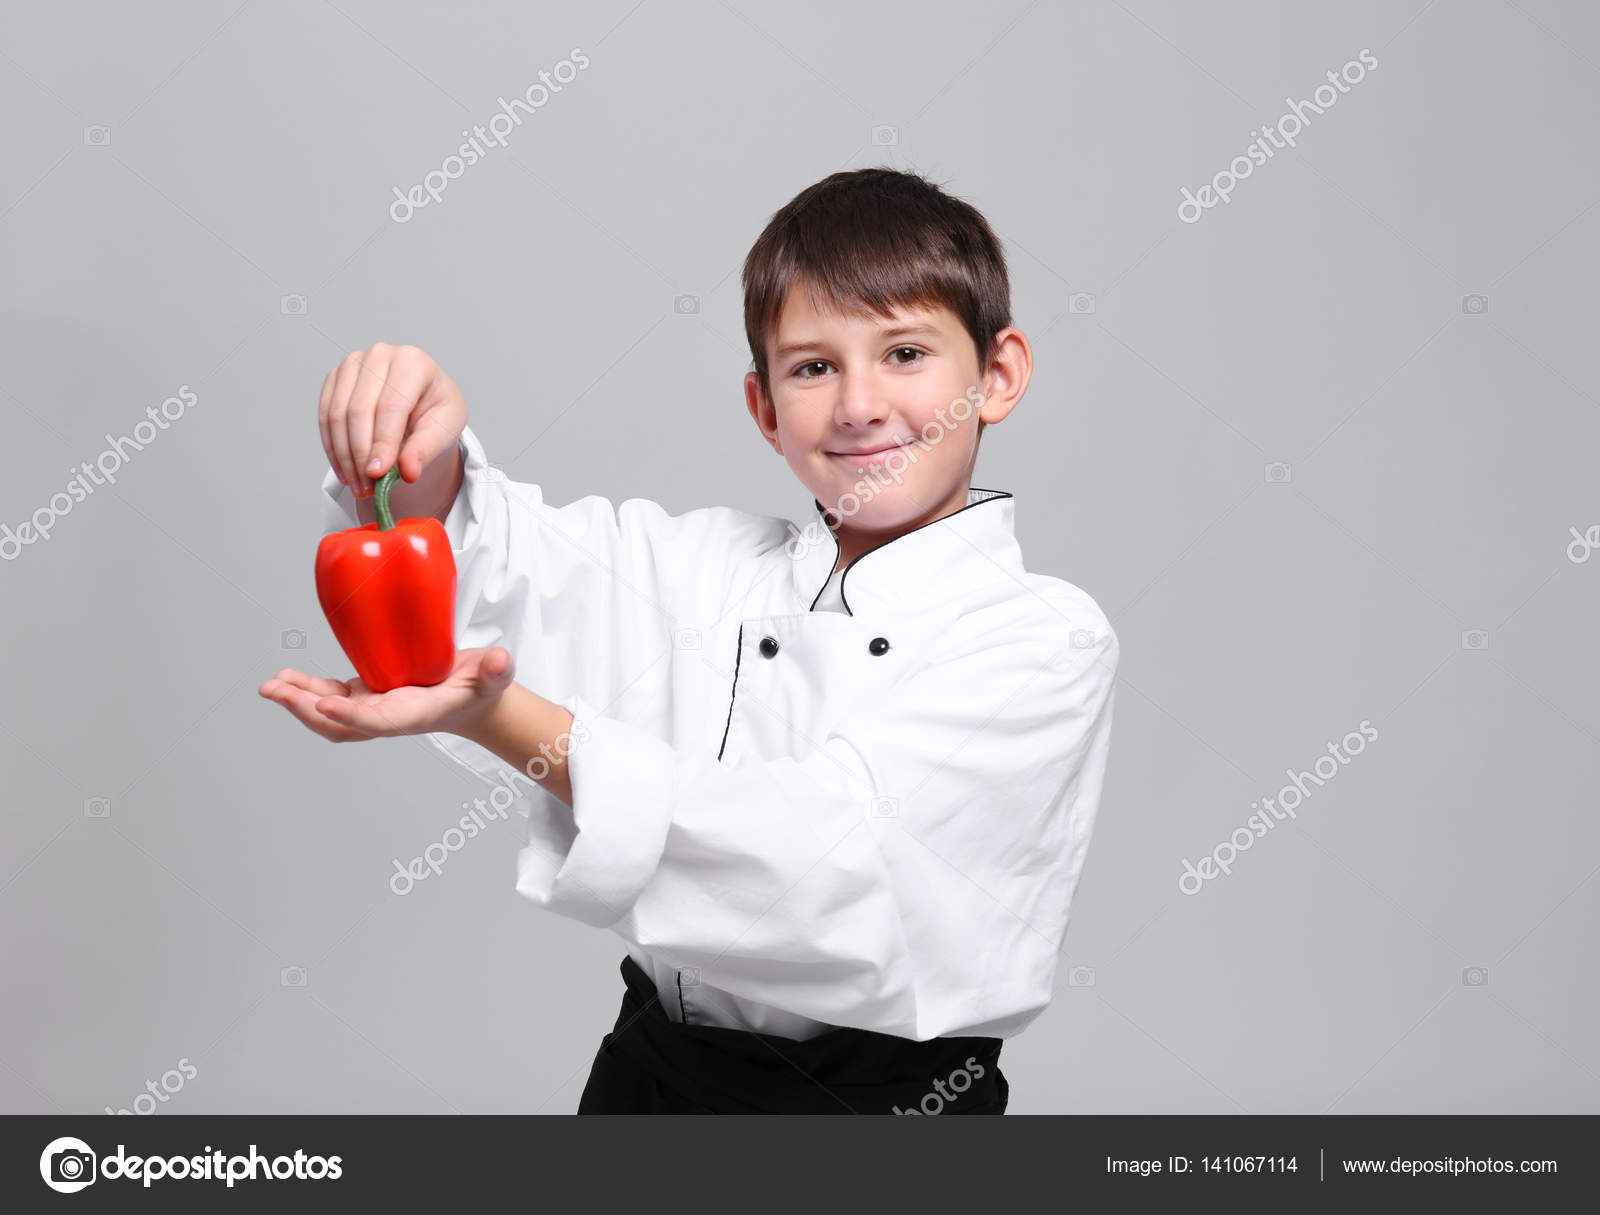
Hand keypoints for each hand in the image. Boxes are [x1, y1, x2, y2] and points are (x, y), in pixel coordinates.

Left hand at [258, 647, 515, 741]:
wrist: (474, 699)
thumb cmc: (481, 688)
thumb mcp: (493, 677)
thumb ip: (496, 671)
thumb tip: (500, 661)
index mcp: (414, 715)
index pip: (379, 721)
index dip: (353, 715)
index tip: (327, 703)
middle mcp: (387, 715)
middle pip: (340, 724)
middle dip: (306, 710)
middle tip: (278, 691)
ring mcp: (373, 706)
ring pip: (328, 713)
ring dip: (298, 701)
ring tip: (272, 686)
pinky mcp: (366, 693)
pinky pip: (330, 697)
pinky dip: (306, 690)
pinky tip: (286, 679)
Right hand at [319, 343, 465, 496]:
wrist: (421, 401)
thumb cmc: (436, 411)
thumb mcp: (446, 429)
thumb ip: (427, 449)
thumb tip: (408, 472)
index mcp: (413, 361)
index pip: (391, 406)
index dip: (383, 443)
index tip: (378, 474)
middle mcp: (380, 355)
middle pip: (360, 410)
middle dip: (361, 455)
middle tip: (367, 487)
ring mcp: (353, 363)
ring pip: (338, 416)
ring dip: (345, 457)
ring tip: (358, 485)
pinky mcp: (335, 378)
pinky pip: (326, 417)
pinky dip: (334, 449)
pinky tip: (346, 472)